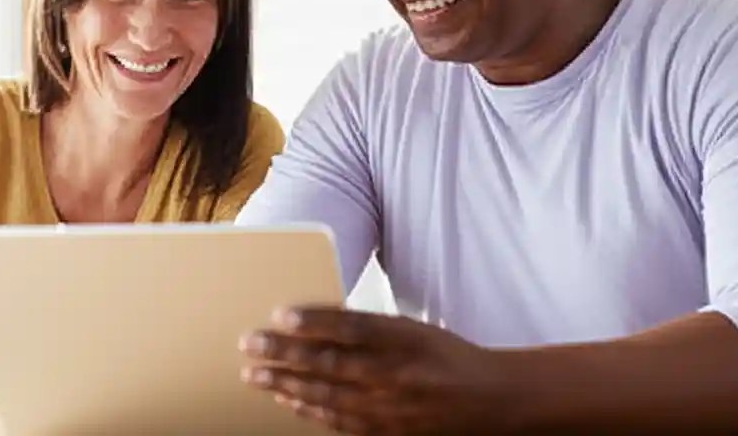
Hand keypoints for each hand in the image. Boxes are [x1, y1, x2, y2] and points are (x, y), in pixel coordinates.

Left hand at [239, 307, 515, 434]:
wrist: (488, 400)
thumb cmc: (444, 356)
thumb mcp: (413, 330)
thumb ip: (369, 328)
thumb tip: (315, 324)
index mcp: (404, 338)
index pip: (352, 326)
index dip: (314, 320)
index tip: (279, 314)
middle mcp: (396, 373)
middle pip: (330, 362)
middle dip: (284, 354)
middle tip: (249, 344)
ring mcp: (390, 407)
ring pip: (327, 394)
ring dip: (286, 384)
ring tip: (255, 374)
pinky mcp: (386, 431)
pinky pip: (339, 421)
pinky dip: (309, 410)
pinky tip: (287, 401)